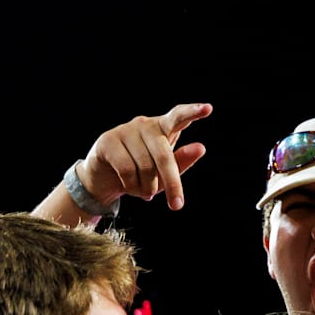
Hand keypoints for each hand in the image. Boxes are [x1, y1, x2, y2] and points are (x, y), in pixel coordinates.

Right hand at [78, 103, 211, 209]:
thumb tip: (201, 147)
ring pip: (145, 167)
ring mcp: (125, 130)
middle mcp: (145, 124)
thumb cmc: (142, 173)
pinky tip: (130, 187)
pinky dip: (131, 186)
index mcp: (164, 127)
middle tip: (177, 205)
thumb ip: (182, 160)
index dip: (193, 112)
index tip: (208, 108)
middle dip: (172, 183)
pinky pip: (126, 170)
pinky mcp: (108, 141)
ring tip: (144, 190)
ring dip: (147, 187)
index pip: (179, 116)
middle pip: (164, 155)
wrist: (105, 179)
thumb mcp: (165, 171)